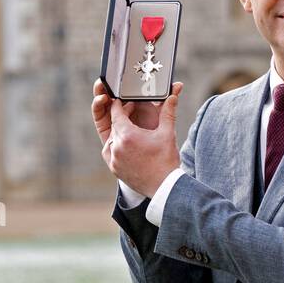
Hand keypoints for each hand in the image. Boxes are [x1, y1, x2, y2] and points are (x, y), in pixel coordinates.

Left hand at [102, 81, 182, 197]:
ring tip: (132, 132)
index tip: (127, 102)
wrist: (165, 188)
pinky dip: (116, 147)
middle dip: (122, 119)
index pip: (116, 111)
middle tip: (132, 115)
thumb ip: (167, 111)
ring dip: (119, 133)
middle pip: (114, 125)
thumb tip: (173, 94)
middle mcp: (117, 147)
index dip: (122, 105)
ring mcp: (114, 159)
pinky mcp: (114, 168)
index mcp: (128, 135)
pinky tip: (128, 145)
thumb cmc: (167, 161)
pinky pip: (110, 152)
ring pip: (111, 138)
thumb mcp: (167, 133)